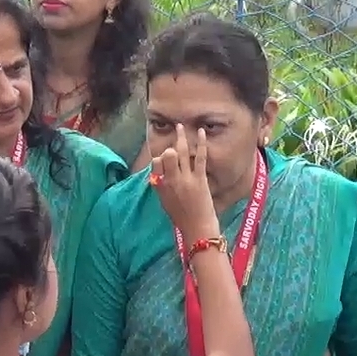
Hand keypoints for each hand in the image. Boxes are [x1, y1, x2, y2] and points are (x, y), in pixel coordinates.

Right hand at [150, 124, 218, 241]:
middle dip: (170, 145)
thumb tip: (159, 177)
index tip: (164, 156)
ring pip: (181, 153)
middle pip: (166, 155)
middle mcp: (170, 181)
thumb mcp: (166, 204)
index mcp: (161, 187)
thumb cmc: (183, 219)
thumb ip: (162, 188)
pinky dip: (201, 143)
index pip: (155, 164)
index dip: (159, 157)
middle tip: (175, 134)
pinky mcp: (199, 179)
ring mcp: (185, 179)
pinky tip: (201, 132)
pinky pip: (199, 157)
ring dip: (181, 137)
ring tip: (181, 126)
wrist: (197, 229)